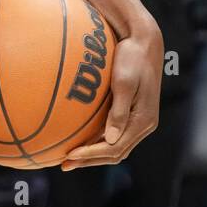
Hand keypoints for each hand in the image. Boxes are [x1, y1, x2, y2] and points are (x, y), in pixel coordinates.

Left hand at [60, 17, 163, 170]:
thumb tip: (110, 140)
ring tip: (67, 158)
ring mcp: (137, 120)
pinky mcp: (131, 112)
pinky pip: (112, 134)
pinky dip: (96, 141)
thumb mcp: (124, 83)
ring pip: (114, 146)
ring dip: (92, 154)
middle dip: (89, 160)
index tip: (69, 156)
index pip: (115, 148)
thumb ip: (118, 112)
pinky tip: (78, 139)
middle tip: (63, 164)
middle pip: (115, 153)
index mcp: (143, 120)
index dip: (91, 155)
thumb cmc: (132, 58)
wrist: (144, 42)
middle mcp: (143, 124)